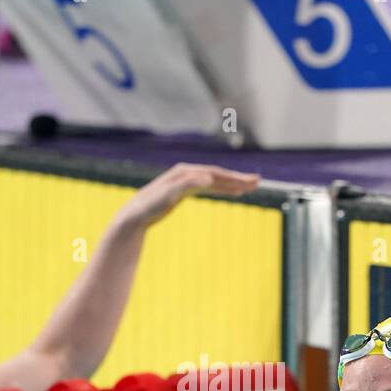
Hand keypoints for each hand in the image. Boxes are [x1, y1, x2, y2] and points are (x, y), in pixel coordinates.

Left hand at [117, 163, 259, 228]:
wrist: (133, 217)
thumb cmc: (148, 208)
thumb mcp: (166, 197)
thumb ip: (186, 186)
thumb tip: (208, 179)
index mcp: (185, 174)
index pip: (214, 174)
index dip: (232, 178)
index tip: (248, 183)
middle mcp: (187, 174)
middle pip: (217, 175)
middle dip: (237, 179)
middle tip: (258, 181)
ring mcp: (186, 183)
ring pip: (214, 181)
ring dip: (232, 183)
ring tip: (250, 187)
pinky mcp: (184, 192)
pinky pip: (209, 188)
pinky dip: (222, 189)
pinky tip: (232, 192)